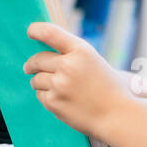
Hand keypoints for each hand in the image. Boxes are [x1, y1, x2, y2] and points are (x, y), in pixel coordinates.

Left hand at [24, 22, 133, 140]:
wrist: (117, 115)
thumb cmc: (109, 88)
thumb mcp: (94, 62)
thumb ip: (71, 54)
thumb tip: (43, 54)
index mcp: (81, 51)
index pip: (50, 33)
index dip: (36, 30)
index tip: (30, 31)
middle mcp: (69, 65)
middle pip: (37, 59)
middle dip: (32, 64)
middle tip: (29, 67)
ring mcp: (60, 84)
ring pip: (36, 79)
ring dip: (40, 82)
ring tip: (58, 88)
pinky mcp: (54, 102)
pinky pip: (40, 95)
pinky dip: (47, 97)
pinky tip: (63, 100)